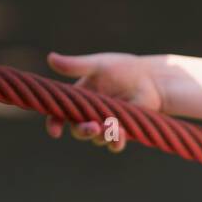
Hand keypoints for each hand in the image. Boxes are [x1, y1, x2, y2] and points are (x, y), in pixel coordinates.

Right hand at [43, 51, 165, 152]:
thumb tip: (49, 57)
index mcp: (79, 98)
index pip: (60, 114)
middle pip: (78, 130)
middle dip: (82, 131)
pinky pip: (114, 144)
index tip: (55, 131)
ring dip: (101, 136)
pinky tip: (121, 133)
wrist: (151, 78)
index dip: (54, 123)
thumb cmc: (123, 68)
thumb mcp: (98, 65)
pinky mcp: (123, 131)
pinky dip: (115, 142)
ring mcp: (106, 124)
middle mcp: (90, 114)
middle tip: (92, 127)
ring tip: (112, 126)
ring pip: (97, 139)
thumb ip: (75, 66)